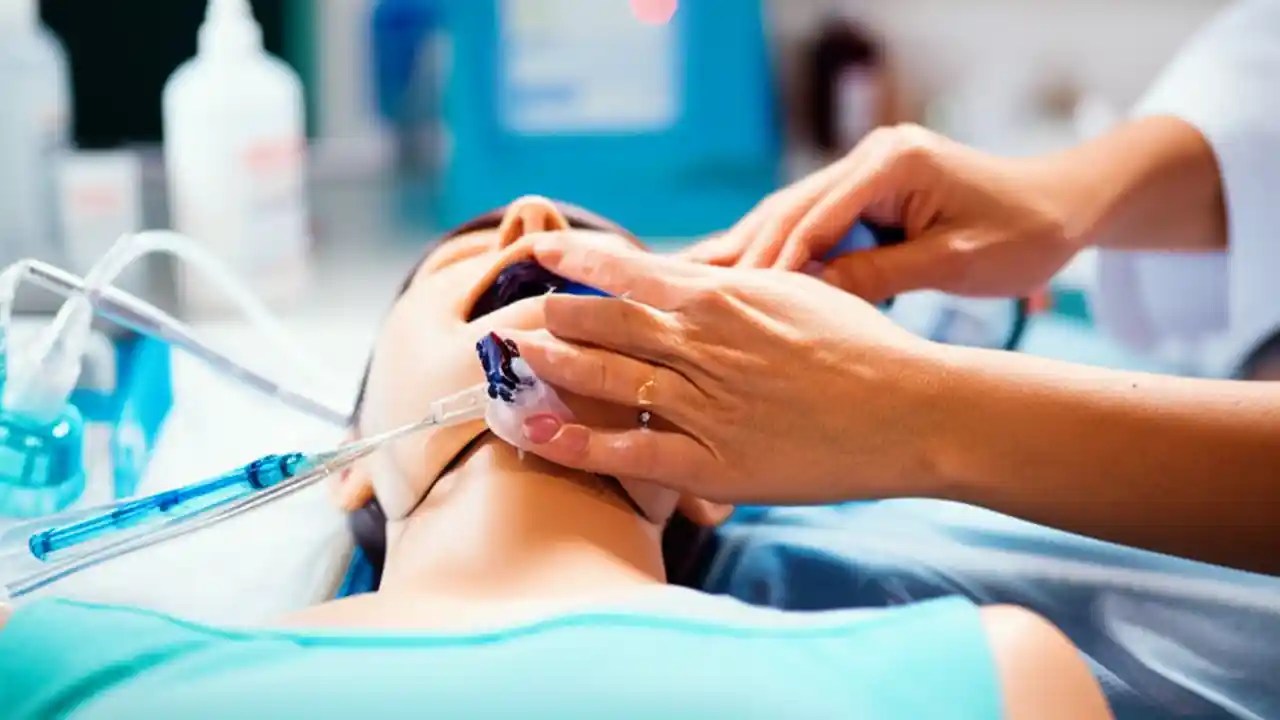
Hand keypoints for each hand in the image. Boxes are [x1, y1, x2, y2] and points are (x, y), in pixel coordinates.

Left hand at [504, 232, 953, 504]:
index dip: (575, 258)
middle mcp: (704, 346)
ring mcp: (705, 405)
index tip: (537, 250)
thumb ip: (737, 283)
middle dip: (550, 317)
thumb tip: (689, 273)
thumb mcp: (798, 289)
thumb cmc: (862, 346)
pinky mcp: (713, 461)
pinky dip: (577, 442)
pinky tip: (537, 430)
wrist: (911, 411)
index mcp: (724, 298)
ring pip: (607, 381)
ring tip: (511, 358)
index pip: (629, 271)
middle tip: (508, 316)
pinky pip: (629, 452)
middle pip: (604, 325)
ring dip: (550, 367)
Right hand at [682, 124, 1084, 301]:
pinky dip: (780, 254)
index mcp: (894, 162)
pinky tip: (739, 278)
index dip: (777, 260)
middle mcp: (871, 158)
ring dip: (750, 252)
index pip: (817, 215)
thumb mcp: (954, 263)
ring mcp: (866, 173)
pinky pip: (813, 226)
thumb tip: (814, 294)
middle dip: (744, 253)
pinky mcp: (867, 194)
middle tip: (692, 291)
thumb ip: (882, 275)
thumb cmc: (1023, 235)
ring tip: (697, 285)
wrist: (1063, 208)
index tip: (740, 301)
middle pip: (790, 208)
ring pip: (791, 216)